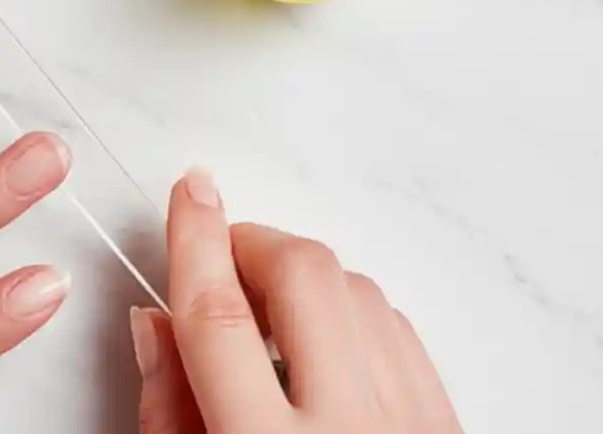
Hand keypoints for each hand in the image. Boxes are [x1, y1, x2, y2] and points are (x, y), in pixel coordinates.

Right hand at [132, 170, 462, 432]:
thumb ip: (168, 411)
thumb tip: (156, 322)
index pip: (219, 317)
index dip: (196, 241)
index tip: (190, 192)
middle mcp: (350, 427)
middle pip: (303, 276)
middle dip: (253, 245)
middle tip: (221, 261)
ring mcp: (411, 421)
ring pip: (359, 290)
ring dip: (303, 284)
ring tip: (267, 323)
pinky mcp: (446, 420)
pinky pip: (399, 328)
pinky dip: (351, 316)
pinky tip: (318, 349)